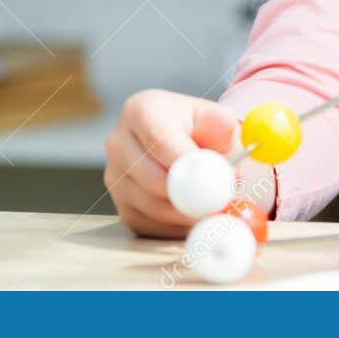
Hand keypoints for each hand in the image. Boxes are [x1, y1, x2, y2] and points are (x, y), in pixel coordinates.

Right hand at [104, 89, 236, 236]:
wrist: (186, 143)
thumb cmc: (202, 130)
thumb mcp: (218, 119)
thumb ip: (223, 129)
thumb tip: (224, 162)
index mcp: (140, 111)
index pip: (159, 141)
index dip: (187, 163)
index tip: (213, 178)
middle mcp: (118, 143)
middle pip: (154, 180)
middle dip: (192, 195)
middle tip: (222, 199)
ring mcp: (114, 177)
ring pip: (155, 208)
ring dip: (189, 212)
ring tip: (212, 200)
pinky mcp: (121, 207)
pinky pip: (151, 226)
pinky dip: (177, 225)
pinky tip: (193, 210)